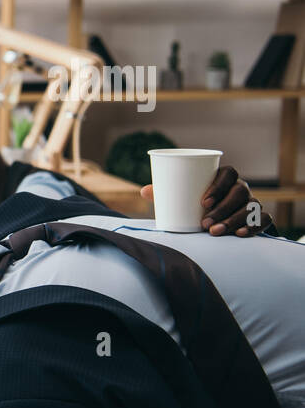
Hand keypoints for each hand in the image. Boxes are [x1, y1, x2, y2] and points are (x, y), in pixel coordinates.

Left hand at [140, 164, 269, 235]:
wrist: (219, 220)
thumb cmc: (197, 204)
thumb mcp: (183, 198)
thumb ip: (166, 193)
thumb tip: (143, 191)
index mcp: (225, 178)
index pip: (229, 173)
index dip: (218, 185)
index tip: (202, 201)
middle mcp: (241, 188)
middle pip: (239, 192)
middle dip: (223, 208)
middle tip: (204, 223)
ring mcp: (252, 202)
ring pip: (251, 206)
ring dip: (234, 220)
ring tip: (215, 233)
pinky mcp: (259, 217)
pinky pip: (264, 219)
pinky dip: (254, 226)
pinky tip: (240, 234)